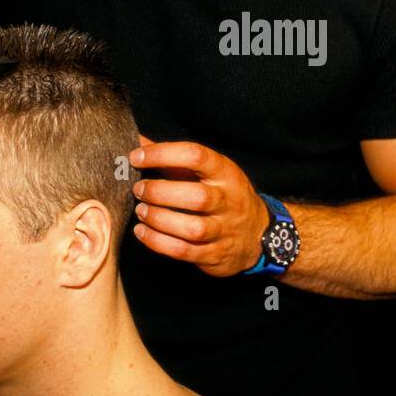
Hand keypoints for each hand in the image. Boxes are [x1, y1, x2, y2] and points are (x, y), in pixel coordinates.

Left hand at [128, 135, 266, 276]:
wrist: (258, 235)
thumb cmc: (224, 196)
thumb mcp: (209, 172)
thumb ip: (173, 158)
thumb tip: (138, 140)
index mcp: (226, 173)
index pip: (196, 156)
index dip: (163, 154)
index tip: (137, 157)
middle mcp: (228, 200)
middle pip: (197, 196)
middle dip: (160, 192)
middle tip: (139, 189)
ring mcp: (224, 230)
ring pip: (192, 228)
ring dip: (159, 219)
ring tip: (140, 211)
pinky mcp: (215, 254)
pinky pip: (184, 251)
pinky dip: (158, 242)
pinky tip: (142, 232)